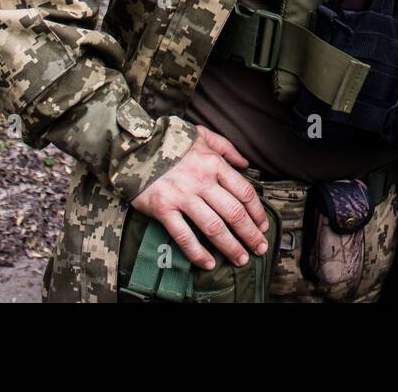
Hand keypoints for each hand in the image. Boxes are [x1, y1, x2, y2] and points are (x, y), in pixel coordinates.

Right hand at [130, 126, 269, 270]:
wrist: (134, 146)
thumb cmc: (171, 141)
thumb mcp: (202, 135)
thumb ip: (226, 147)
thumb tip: (245, 163)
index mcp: (213, 163)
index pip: (244, 192)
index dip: (257, 212)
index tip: (263, 226)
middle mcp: (201, 181)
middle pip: (233, 213)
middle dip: (250, 234)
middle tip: (259, 248)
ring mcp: (182, 196)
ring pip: (213, 227)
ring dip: (230, 246)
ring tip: (241, 259)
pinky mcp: (163, 209)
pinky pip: (183, 235)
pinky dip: (197, 252)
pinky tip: (208, 263)